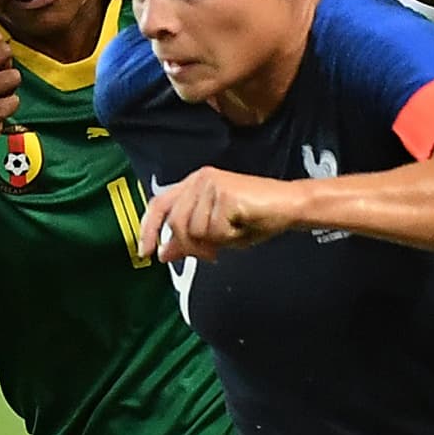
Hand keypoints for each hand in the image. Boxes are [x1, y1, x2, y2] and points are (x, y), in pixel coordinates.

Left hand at [138, 167, 300, 263]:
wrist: (288, 205)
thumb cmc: (256, 217)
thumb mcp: (217, 233)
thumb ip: (188, 240)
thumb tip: (163, 254)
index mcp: (194, 184)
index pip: (159, 204)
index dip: (149, 229)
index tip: (145, 252)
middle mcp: (199, 180)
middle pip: (177, 224)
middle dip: (193, 246)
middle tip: (212, 254)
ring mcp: (211, 184)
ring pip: (196, 230)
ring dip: (216, 241)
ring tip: (234, 233)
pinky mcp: (225, 193)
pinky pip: (215, 230)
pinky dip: (229, 238)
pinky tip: (242, 227)